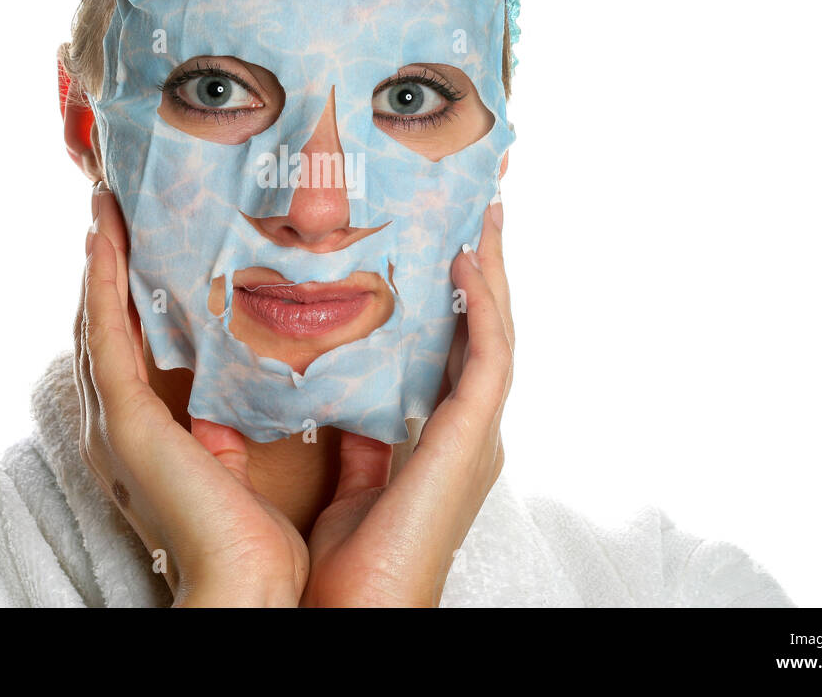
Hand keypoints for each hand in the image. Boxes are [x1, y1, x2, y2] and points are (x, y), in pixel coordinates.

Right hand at [74, 183, 308, 606]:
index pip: (132, 350)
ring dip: (98, 258)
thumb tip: (261, 391)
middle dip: (107, 267)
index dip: (129, 295)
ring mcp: (115, 421)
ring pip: (96, 320)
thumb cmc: (259, 545)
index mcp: (149, 439)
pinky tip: (104, 235)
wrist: (248, 589)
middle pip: (104, 328)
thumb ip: (242, 428)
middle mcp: (119, 426)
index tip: (141, 242)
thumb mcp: (251, 468)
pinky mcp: (123, 418)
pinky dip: (100, 279)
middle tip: (116, 208)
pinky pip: (105, 332)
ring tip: (106, 205)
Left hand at [300, 200, 513, 606]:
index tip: (448, 239)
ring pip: (496, 331)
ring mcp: (478, 434)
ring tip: (483, 212)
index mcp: (444, 439)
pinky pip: (487, 355)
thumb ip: (351, 436)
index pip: (456, 348)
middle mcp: (470, 431)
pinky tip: (468, 259)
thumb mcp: (346, 481)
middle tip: (479, 205)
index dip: (460, 294)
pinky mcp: (473, 437)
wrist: (355, 615)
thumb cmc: (346, 565)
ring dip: (492, 268)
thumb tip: (325, 398)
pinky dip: (482, 304)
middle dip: (486, 267)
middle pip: (485, 330)